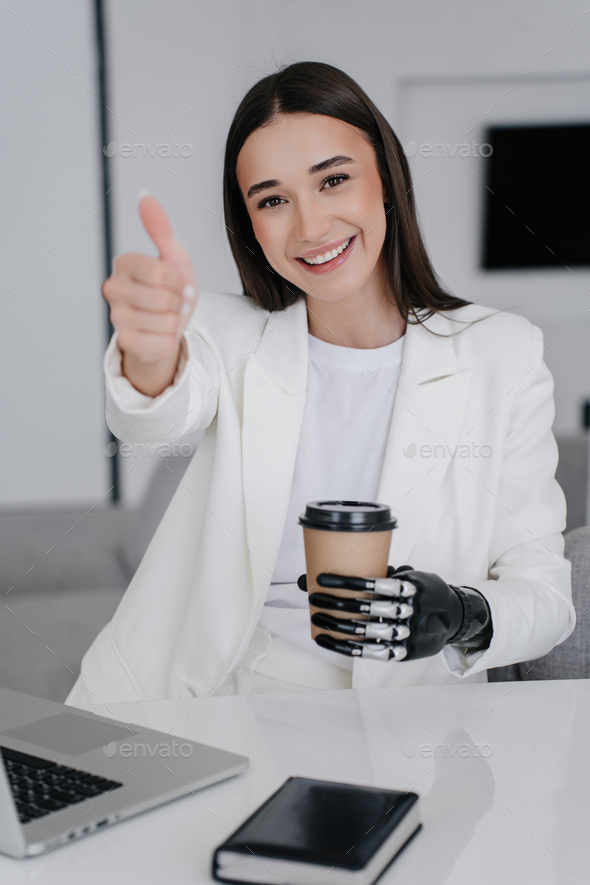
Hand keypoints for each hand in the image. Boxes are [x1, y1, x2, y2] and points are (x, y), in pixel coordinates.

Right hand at [102, 193, 198, 394]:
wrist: (169, 329)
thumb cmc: (171, 293)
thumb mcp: (173, 258)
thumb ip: (160, 229)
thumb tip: (145, 195)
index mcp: (124, 264)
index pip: (159, 272)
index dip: (179, 283)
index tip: (181, 286)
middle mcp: (113, 288)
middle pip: (161, 298)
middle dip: (179, 303)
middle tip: (176, 304)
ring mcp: (116, 317)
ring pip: (164, 321)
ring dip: (176, 322)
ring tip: (169, 318)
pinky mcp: (125, 342)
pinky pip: (162, 341)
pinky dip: (170, 339)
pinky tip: (161, 334)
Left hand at [297, 566, 466, 661]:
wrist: (453, 617)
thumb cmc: (420, 591)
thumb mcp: (408, 576)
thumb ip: (379, 573)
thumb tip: (338, 567)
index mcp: (413, 587)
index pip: (377, 583)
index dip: (348, 581)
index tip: (322, 578)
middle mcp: (413, 611)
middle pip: (370, 608)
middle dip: (338, 603)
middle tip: (314, 597)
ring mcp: (411, 634)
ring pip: (370, 631)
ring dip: (339, 626)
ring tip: (317, 618)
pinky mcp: (406, 653)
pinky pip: (373, 652)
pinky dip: (349, 647)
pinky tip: (328, 641)